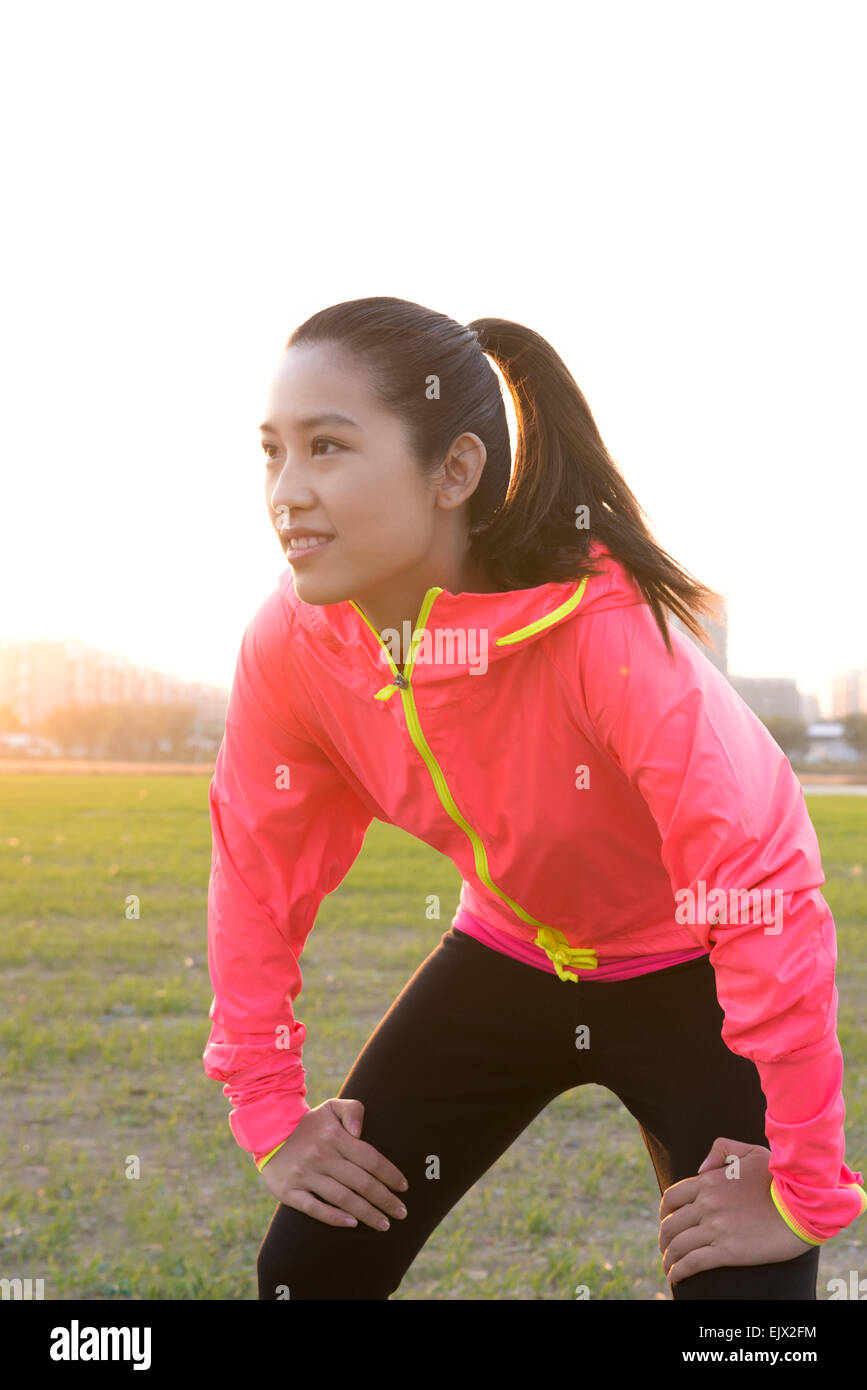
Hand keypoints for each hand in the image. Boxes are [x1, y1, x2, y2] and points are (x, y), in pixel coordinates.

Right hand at [260, 1098, 408, 1230]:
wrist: (268, 1133)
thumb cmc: (309, 1124)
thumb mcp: (331, 1107)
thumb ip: (353, 1111)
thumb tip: (361, 1133)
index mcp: (334, 1137)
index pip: (370, 1159)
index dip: (390, 1174)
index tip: (404, 1187)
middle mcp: (321, 1156)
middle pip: (361, 1183)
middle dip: (385, 1200)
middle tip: (401, 1212)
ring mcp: (305, 1175)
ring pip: (343, 1198)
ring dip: (367, 1213)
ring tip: (384, 1224)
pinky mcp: (289, 1192)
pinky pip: (315, 1208)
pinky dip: (334, 1218)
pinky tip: (352, 1223)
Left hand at [658, 1136, 813, 1285]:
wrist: (802, 1204)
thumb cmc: (780, 1178)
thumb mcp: (750, 1152)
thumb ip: (721, 1150)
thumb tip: (701, 1168)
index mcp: (708, 1181)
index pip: (672, 1198)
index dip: (665, 1213)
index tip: (667, 1222)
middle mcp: (706, 1204)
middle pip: (671, 1224)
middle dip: (664, 1239)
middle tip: (667, 1249)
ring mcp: (716, 1228)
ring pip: (679, 1246)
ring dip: (669, 1258)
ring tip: (669, 1267)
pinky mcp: (728, 1251)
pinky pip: (693, 1262)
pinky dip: (679, 1271)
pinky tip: (676, 1276)